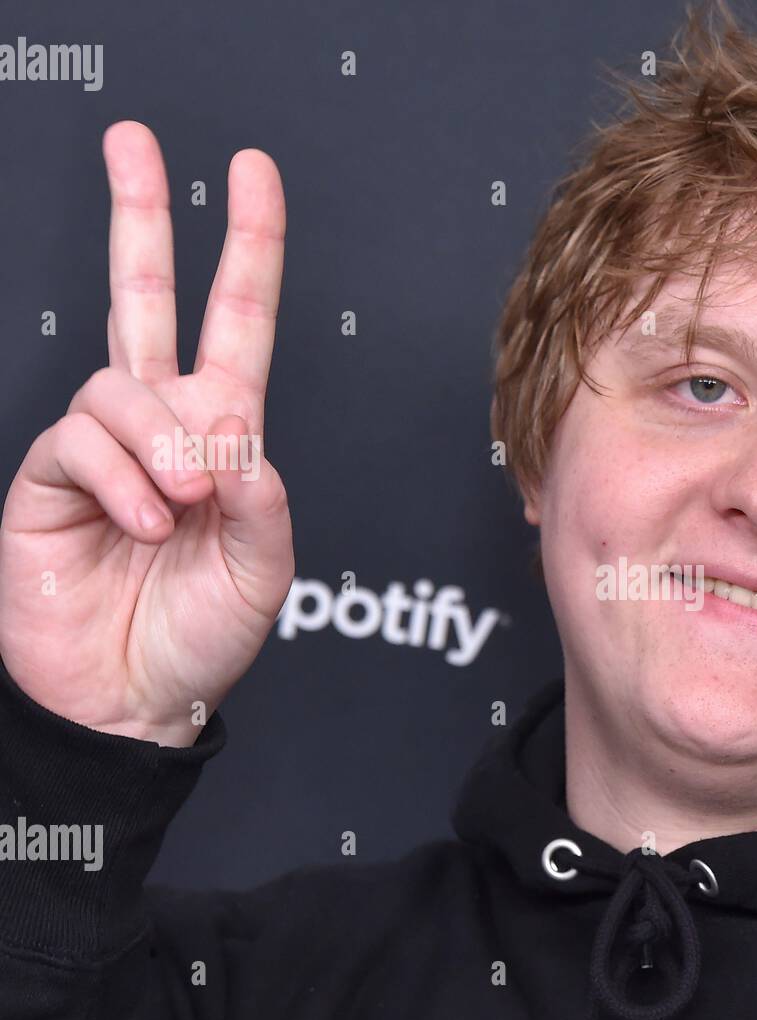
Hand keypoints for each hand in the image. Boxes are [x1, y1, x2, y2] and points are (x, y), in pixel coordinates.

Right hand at [0, 121, 292, 746]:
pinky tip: (143, 523)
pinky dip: (123, 481)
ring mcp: (101, 450)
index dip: (246, 250)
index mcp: (222, 438)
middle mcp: (159, 428)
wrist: (135, 697)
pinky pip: (82, 442)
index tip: (249, 175)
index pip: (234, 325)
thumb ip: (261, 500)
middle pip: (144, 301)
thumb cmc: (202, 634)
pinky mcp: (50, 479)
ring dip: (163, 443)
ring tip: (181, 505)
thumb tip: (235, 436)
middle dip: (143, 218)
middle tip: (136, 142)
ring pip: (121, 387)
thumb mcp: (262, 569)